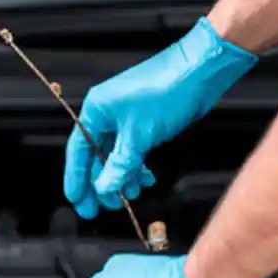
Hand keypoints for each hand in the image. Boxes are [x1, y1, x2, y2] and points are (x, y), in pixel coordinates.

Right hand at [64, 17, 258, 219]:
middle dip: (99, 183)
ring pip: (116, 155)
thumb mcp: (138, 136)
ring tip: (127, 196)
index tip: (78, 200)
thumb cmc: (168, 88)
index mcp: (96, 111)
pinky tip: (144, 179)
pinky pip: (132, 149)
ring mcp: (126, 117)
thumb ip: (120, 166)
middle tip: (99, 207)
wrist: (201, 70)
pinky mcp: (144, 121)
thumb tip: (105, 187)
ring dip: (121, 177)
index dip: (76, 178)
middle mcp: (107, 113)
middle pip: (95, 155)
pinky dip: (136, 166)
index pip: (78, 151)